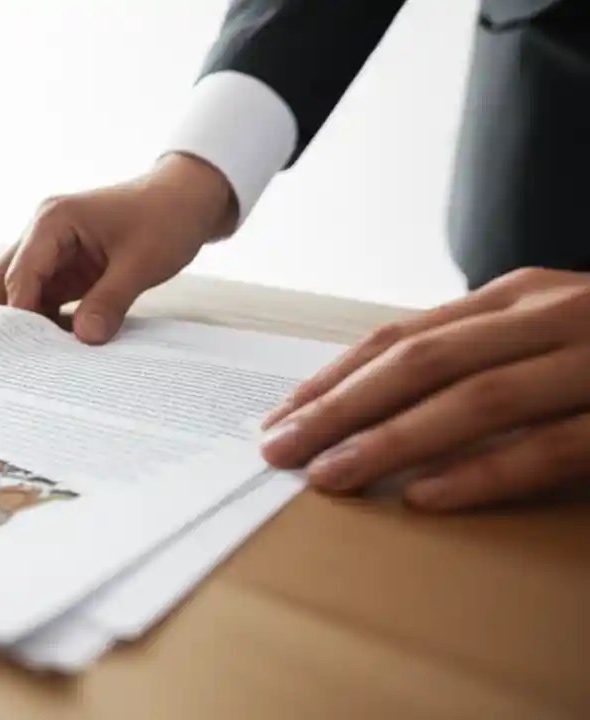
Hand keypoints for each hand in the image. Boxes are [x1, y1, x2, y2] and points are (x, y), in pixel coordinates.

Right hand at [0, 153, 236, 343]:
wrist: (188, 199)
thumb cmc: (166, 217)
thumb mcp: (141, 262)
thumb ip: (110, 301)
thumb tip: (85, 339)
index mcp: (52, 222)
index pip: (18, 277)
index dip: (19, 317)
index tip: (27, 355)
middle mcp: (42, 234)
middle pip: (2, 285)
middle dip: (11, 322)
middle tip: (27, 361)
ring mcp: (52, 251)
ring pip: (22, 295)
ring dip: (33, 325)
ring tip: (50, 359)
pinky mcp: (66, 268)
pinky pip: (46, 299)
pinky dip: (50, 322)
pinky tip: (68, 345)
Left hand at [260, 268, 589, 510]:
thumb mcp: (543, 336)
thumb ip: (473, 356)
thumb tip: (372, 406)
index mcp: (516, 300)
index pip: (403, 338)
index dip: (334, 379)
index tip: (279, 417)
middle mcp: (548, 319)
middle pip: (422, 363)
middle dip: (340, 409)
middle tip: (279, 450)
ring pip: (476, 400)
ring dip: (392, 441)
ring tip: (329, 476)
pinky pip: (548, 448)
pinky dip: (482, 473)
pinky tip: (424, 497)